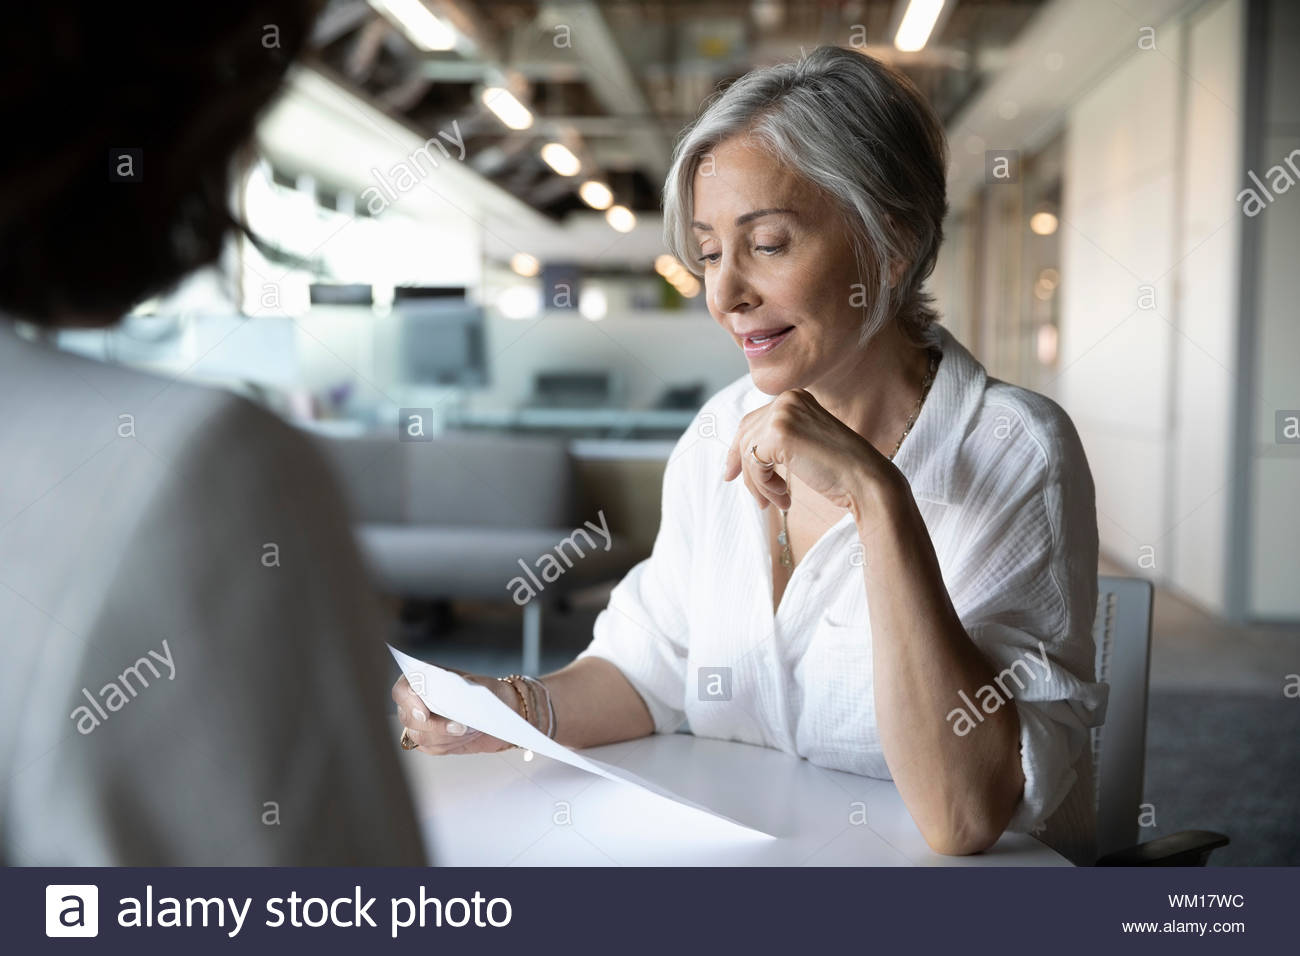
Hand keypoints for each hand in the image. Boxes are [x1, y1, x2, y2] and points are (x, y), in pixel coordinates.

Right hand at [392, 672, 518, 754]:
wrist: (497, 715)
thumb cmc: (489, 694)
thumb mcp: (483, 685)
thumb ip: (466, 689)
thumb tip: (453, 699)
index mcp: (424, 678)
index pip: (402, 690)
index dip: (409, 702)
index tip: (425, 713)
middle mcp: (417, 700)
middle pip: (408, 718)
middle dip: (435, 725)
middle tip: (459, 726)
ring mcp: (420, 722)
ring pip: (420, 736)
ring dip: (446, 736)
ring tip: (469, 730)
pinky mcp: (429, 741)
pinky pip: (432, 748)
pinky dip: (451, 744)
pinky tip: (465, 736)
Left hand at [723, 389, 892, 515]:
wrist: (866, 479)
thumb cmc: (839, 469)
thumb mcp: (803, 445)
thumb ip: (775, 441)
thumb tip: (736, 456)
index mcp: (795, 397)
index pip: (752, 422)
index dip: (737, 450)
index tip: (731, 474)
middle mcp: (787, 399)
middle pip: (745, 436)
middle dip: (746, 470)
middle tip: (759, 500)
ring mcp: (782, 413)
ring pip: (747, 452)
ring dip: (760, 484)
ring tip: (778, 501)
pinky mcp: (779, 433)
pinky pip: (754, 464)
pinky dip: (764, 486)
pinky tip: (784, 498)